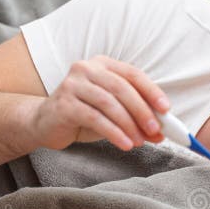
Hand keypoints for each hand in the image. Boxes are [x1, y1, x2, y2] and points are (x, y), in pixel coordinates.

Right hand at [31, 55, 168, 150]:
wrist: (44, 124)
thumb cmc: (82, 116)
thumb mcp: (112, 114)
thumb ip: (134, 119)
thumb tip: (160, 132)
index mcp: (102, 64)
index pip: (132, 74)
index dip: (151, 91)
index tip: (166, 110)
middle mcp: (86, 68)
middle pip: (121, 88)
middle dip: (142, 111)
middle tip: (155, 130)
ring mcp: (73, 84)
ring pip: (109, 103)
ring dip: (129, 124)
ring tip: (139, 142)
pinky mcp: (64, 103)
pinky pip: (95, 118)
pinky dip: (113, 132)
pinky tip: (124, 144)